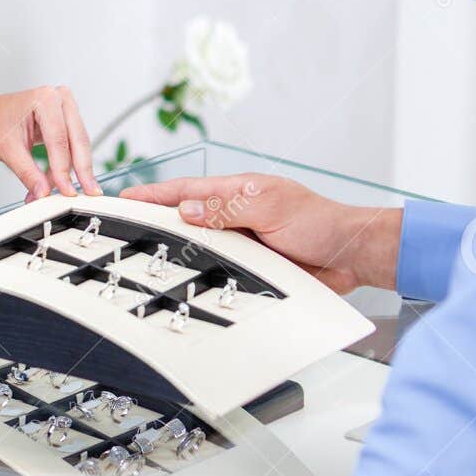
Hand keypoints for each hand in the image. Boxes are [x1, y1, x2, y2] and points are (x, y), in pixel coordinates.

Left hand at [0, 85, 100, 199]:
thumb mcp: (7, 150)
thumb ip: (28, 173)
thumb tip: (44, 193)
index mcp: (45, 99)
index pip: (59, 140)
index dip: (64, 169)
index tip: (67, 191)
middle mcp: (59, 98)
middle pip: (77, 140)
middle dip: (80, 171)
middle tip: (86, 193)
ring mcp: (64, 107)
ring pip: (78, 145)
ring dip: (72, 171)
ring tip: (62, 192)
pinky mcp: (64, 120)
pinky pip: (71, 146)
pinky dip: (65, 166)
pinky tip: (58, 182)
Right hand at [121, 173, 401, 292]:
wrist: (352, 255)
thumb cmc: (321, 221)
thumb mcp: (271, 206)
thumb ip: (228, 207)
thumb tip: (189, 208)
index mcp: (238, 192)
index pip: (188, 191)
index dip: (155, 195)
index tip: (126, 197)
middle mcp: (236, 217)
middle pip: (188, 221)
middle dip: (157, 224)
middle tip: (124, 230)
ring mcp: (243, 244)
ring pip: (201, 249)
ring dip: (180, 254)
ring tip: (146, 260)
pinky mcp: (253, 269)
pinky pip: (221, 272)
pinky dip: (204, 276)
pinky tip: (188, 284)